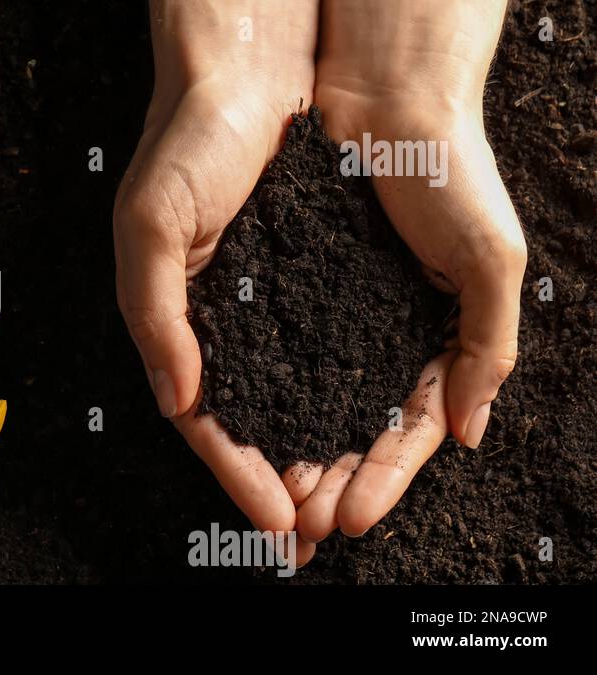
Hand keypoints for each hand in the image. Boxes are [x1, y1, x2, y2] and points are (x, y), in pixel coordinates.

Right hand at [114, 1, 317, 561]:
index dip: (233, 472)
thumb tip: (179, 400)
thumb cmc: (188, 141)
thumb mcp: (151, 227)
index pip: (201, 416)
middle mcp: (216, 321)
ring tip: (337, 504)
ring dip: (307, 456)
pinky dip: (335, 400)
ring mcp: (262, 305)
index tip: (273, 520)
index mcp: (172, 317)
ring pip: (286, 399)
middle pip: (245, 423)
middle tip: (308, 538)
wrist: (248, 73)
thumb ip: (156, 315)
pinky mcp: (305, 282)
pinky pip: (320, 355)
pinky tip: (354, 432)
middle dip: (271, 484)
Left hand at [294, 0, 526, 540]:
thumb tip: (470, 434)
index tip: (352, 518)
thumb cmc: (450, 175)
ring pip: (309, 402)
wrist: (386, 100)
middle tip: (301, 524)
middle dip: (330, 482)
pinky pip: (273, 355)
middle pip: (354, 429)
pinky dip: (263, 396)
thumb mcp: (489, 262)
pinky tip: (246, 429)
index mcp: (436, 338)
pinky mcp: (289, 289)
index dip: (383, 479)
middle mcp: (381, 333)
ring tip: (274, 496)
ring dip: (293, 453)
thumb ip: (486, 348)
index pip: (409, 432)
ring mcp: (334, 314)